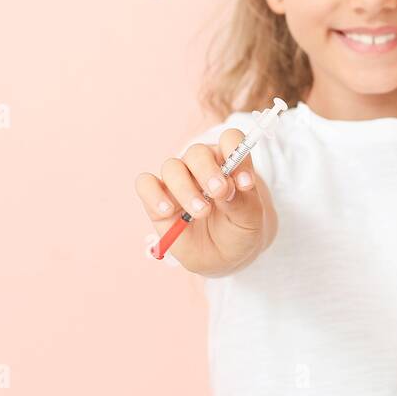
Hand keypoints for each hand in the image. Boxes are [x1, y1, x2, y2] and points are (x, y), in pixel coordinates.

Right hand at [135, 128, 277, 275]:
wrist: (223, 256)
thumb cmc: (239, 229)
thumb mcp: (250, 219)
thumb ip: (241, 201)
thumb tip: (227, 187)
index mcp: (228, 161)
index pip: (230, 139)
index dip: (236, 153)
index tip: (245, 182)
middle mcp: (201, 166)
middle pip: (197, 152)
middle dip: (208, 171)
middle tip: (218, 192)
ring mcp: (178, 180)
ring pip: (172, 167)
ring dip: (185, 189)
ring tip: (201, 212)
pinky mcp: (157, 197)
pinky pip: (146, 184)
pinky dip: (154, 195)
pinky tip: (168, 211)